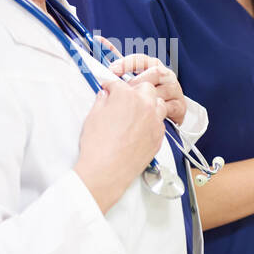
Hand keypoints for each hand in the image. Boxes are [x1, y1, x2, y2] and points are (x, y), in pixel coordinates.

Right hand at [74, 77, 166, 211]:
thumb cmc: (98, 146)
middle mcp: (145, 106)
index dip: (111, 87)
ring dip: (150, 104)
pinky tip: (142, 127)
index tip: (109, 91)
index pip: (119, 84)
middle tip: (125, 99)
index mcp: (127, 97)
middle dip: (135, 91)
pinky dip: (153, 121)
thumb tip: (104, 97)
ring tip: (137, 112)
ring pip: (158, 104)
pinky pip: (160, 122)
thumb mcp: (93, 117)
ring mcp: (155, 121)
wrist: (107, 169)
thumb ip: (101, 102)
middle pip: (145, 88)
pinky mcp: (159, 136)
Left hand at [107, 53, 186, 125]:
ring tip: (135, 106)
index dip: (126, 64)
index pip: (141, 59)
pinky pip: (167, 107)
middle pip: (155, 72)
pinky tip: (148, 114)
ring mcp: (174, 90)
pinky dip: (156, 111)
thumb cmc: (149, 90)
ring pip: (160, 91)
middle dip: (138, 82)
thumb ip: (117, 59)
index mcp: (154, 65)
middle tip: (125, 91)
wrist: (168, 109)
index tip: (112, 69)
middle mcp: (166, 75)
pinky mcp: (180, 105)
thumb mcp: (132, 74)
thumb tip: (100, 41)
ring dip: (146, 99)